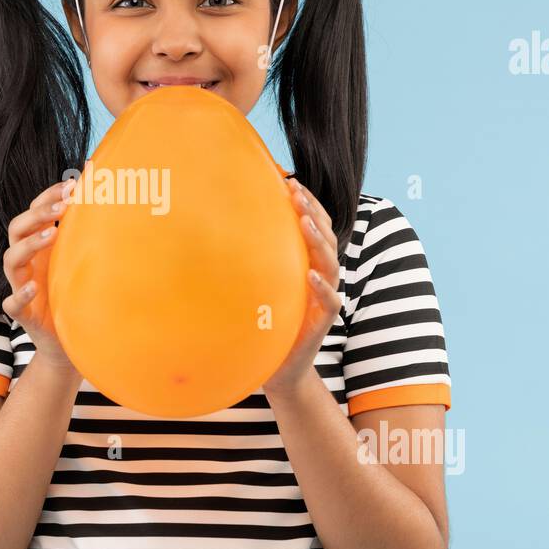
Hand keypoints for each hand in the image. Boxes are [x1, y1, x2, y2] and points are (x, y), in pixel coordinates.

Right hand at [1, 177, 79, 373]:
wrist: (67, 344)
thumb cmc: (74, 296)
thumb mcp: (81, 262)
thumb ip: (86, 234)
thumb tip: (109, 196)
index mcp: (39, 247)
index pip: (34, 212)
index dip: (47, 196)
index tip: (70, 184)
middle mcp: (27, 263)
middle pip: (17, 229)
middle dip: (37, 214)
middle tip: (61, 208)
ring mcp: (21, 286)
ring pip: (11, 260)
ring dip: (29, 244)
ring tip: (51, 235)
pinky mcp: (22, 315)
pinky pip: (11, 303)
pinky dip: (21, 294)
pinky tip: (35, 287)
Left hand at [263, 177, 343, 396]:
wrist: (279, 368)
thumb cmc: (268, 323)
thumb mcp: (258, 286)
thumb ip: (251, 261)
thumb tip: (216, 228)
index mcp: (308, 263)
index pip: (314, 225)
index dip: (307, 202)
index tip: (288, 180)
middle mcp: (321, 276)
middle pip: (326, 236)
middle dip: (313, 210)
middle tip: (295, 191)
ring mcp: (325, 297)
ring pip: (332, 262)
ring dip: (318, 239)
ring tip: (304, 220)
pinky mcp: (324, 321)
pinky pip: (330, 300)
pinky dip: (321, 286)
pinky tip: (309, 275)